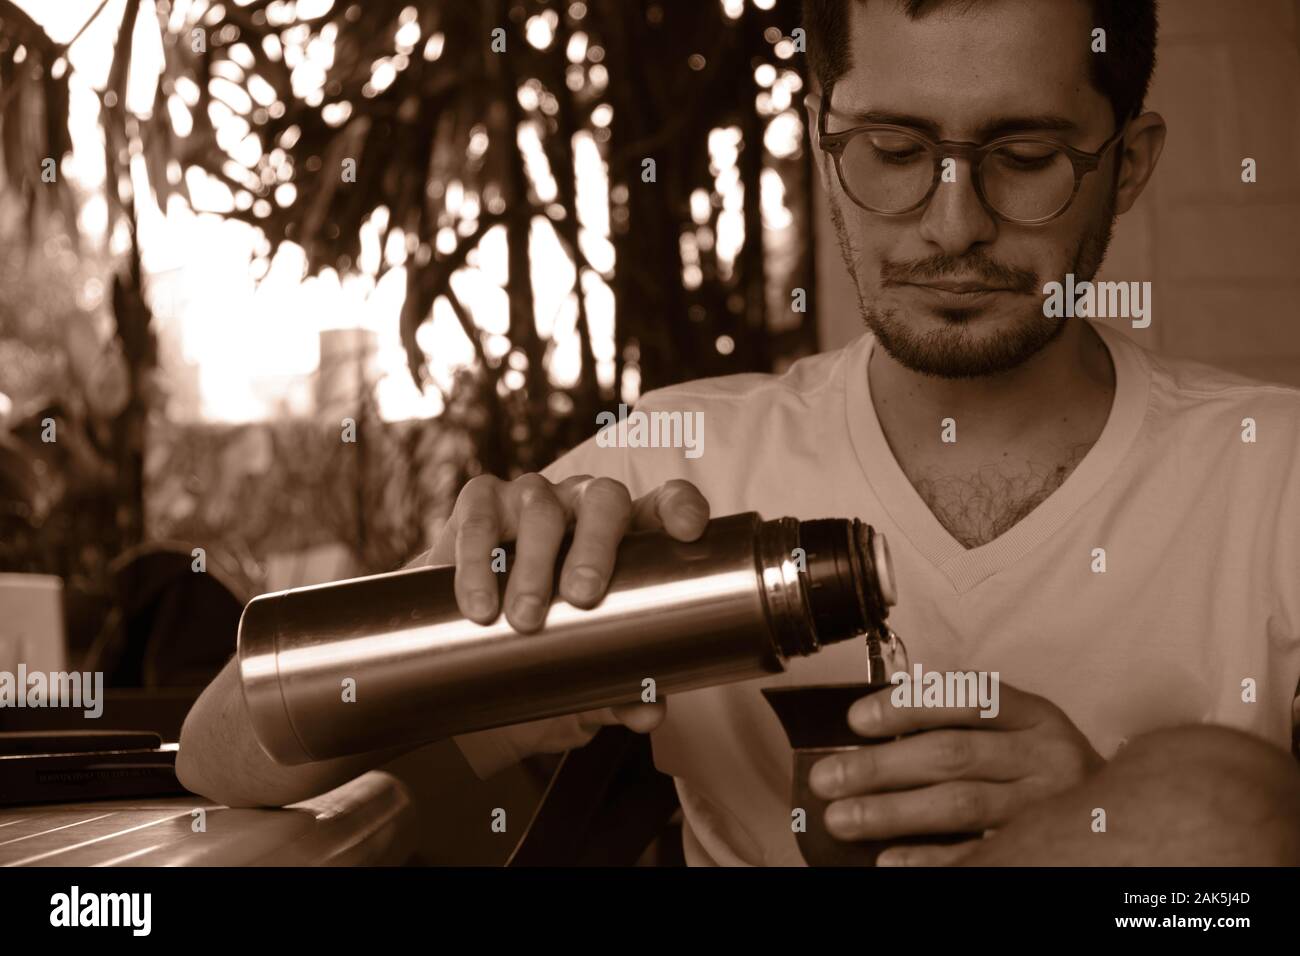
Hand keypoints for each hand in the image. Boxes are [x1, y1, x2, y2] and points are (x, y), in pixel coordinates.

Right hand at [422, 472, 712, 738]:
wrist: (463, 641)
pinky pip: (480, 521)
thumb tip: (649, 713)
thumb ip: (618, 691)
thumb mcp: (583, 671)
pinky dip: (478, 563)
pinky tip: (479, 605)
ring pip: (541, 509)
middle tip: (584, 595)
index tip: (689, 531)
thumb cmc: (543, 644)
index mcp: (625, 535)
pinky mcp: (479, 504)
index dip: (680, 507)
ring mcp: (531, 498)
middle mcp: (582, 505)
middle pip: (603, 500)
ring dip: (534, 562)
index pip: (663, 504)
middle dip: (597, 545)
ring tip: (526, 618)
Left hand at [807, 679, 1104, 864]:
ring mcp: (1047, 805)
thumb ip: (959, 726)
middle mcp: (1046, 755)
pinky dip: (931, 858)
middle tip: (829, 778)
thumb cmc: (1044, 767)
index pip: (965, 699)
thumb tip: (872, 737)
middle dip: (881, 766)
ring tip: (845, 818)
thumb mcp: (1017, 732)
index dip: (907, 706)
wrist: (1126, 816)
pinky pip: (980, 853)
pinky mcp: (1042, 846)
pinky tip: (891, 860)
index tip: (856, 719)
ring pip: (960, 804)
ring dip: (893, 812)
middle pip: (952, 755)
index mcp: (1034, 715)